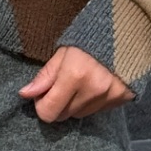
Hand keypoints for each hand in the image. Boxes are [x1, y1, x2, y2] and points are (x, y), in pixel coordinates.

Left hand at [19, 46, 135, 121]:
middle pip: (62, 116)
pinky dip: (90, 102)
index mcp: (75, 75)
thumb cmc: (88, 40)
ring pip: (78, 115)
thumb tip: (25, 94)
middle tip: (62, 85)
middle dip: (57, 104)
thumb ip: (44, 76)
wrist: (125, 35)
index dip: (41, 104)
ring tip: (80, 83)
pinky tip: (93, 86)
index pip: (48, 112)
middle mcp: (93, 90)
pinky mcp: (120, 100)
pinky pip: (95, 112)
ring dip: (74, 103)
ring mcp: (109, 97)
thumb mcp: (62, 52)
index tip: (44, 92)